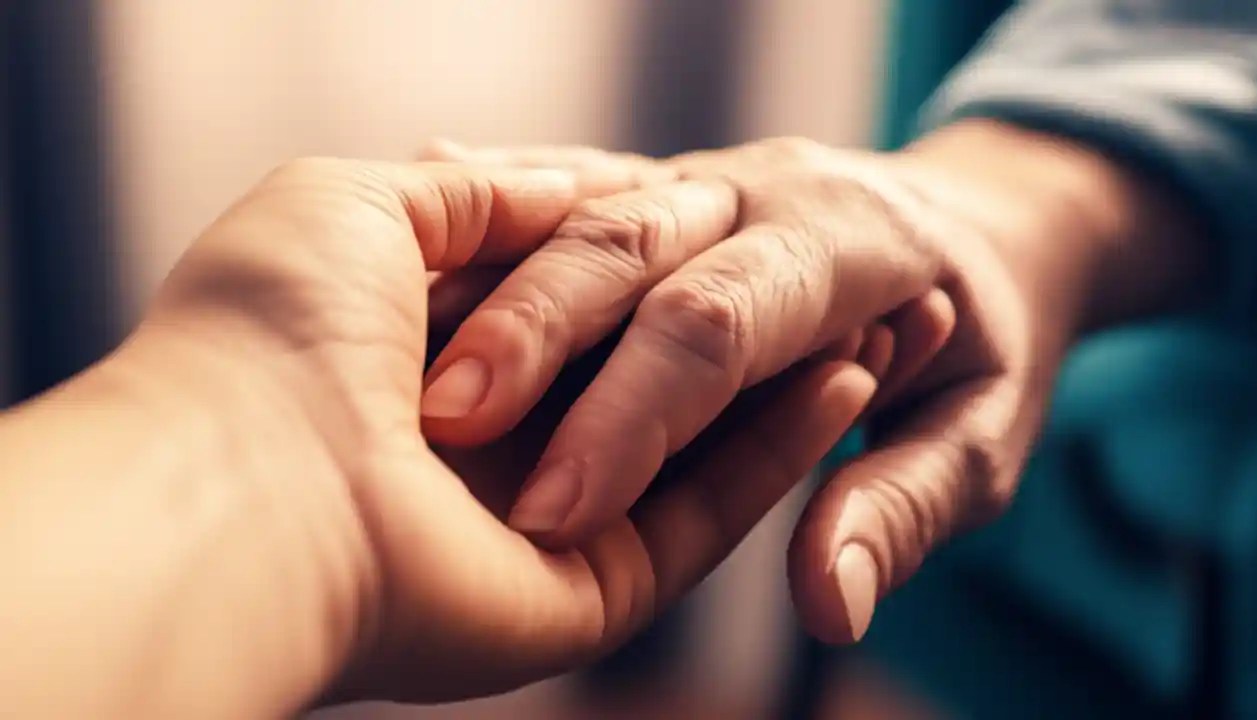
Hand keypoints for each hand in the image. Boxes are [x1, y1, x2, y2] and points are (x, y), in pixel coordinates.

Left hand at [129, 158, 894, 706]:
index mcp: (467, 338)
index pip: (603, 283)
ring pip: (706, 442)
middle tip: (837, 260)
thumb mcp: (371, 207)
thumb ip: (487, 197)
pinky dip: (779, 448)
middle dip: (752, 313)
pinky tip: (846, 379)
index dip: (679, 251)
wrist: (243, 478)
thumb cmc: (282, 328)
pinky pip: (710, 515)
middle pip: (665, 360)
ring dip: (791, 380)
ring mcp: (562, 509)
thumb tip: (573, 185)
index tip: (747, 210)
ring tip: (874, 323)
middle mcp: (524, 428)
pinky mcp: (593, 583)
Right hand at [419, 121, 1204, 642]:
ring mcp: (701, 181)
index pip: (723, 323)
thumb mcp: (982, 437)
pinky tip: (421, 249)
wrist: (986, 227)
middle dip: (536, 341)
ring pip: (580, 217)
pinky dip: (498, 229)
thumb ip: (903, 508)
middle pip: (631, 250)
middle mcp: (762, 191)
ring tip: (413, 364)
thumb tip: (830, 608)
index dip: (638, 416)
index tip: (559, 515)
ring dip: (498, 293)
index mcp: (852, 240)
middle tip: (449, 433)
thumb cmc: (986, 343)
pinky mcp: (659, 192)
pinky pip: (566, 200)